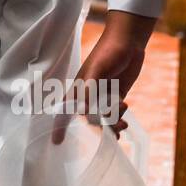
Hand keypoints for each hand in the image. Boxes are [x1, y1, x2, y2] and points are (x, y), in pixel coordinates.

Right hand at [63, 9, 155, 137]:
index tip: (56, 143)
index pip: (64, 111)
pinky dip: (118, 120)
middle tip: (111, 133)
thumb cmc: (107, 52)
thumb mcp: (97, 70)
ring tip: (123, 123)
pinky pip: (114, 115)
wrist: (129, 42)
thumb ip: (90, 92)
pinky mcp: (116, 96)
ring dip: (112, 124)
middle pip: (87, 121)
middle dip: (98, 130)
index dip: (59, 127)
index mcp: (78, 89)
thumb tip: (85, 115)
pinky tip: (125, 119)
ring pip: (103, 119)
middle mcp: (88, 96)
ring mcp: (102, 97)